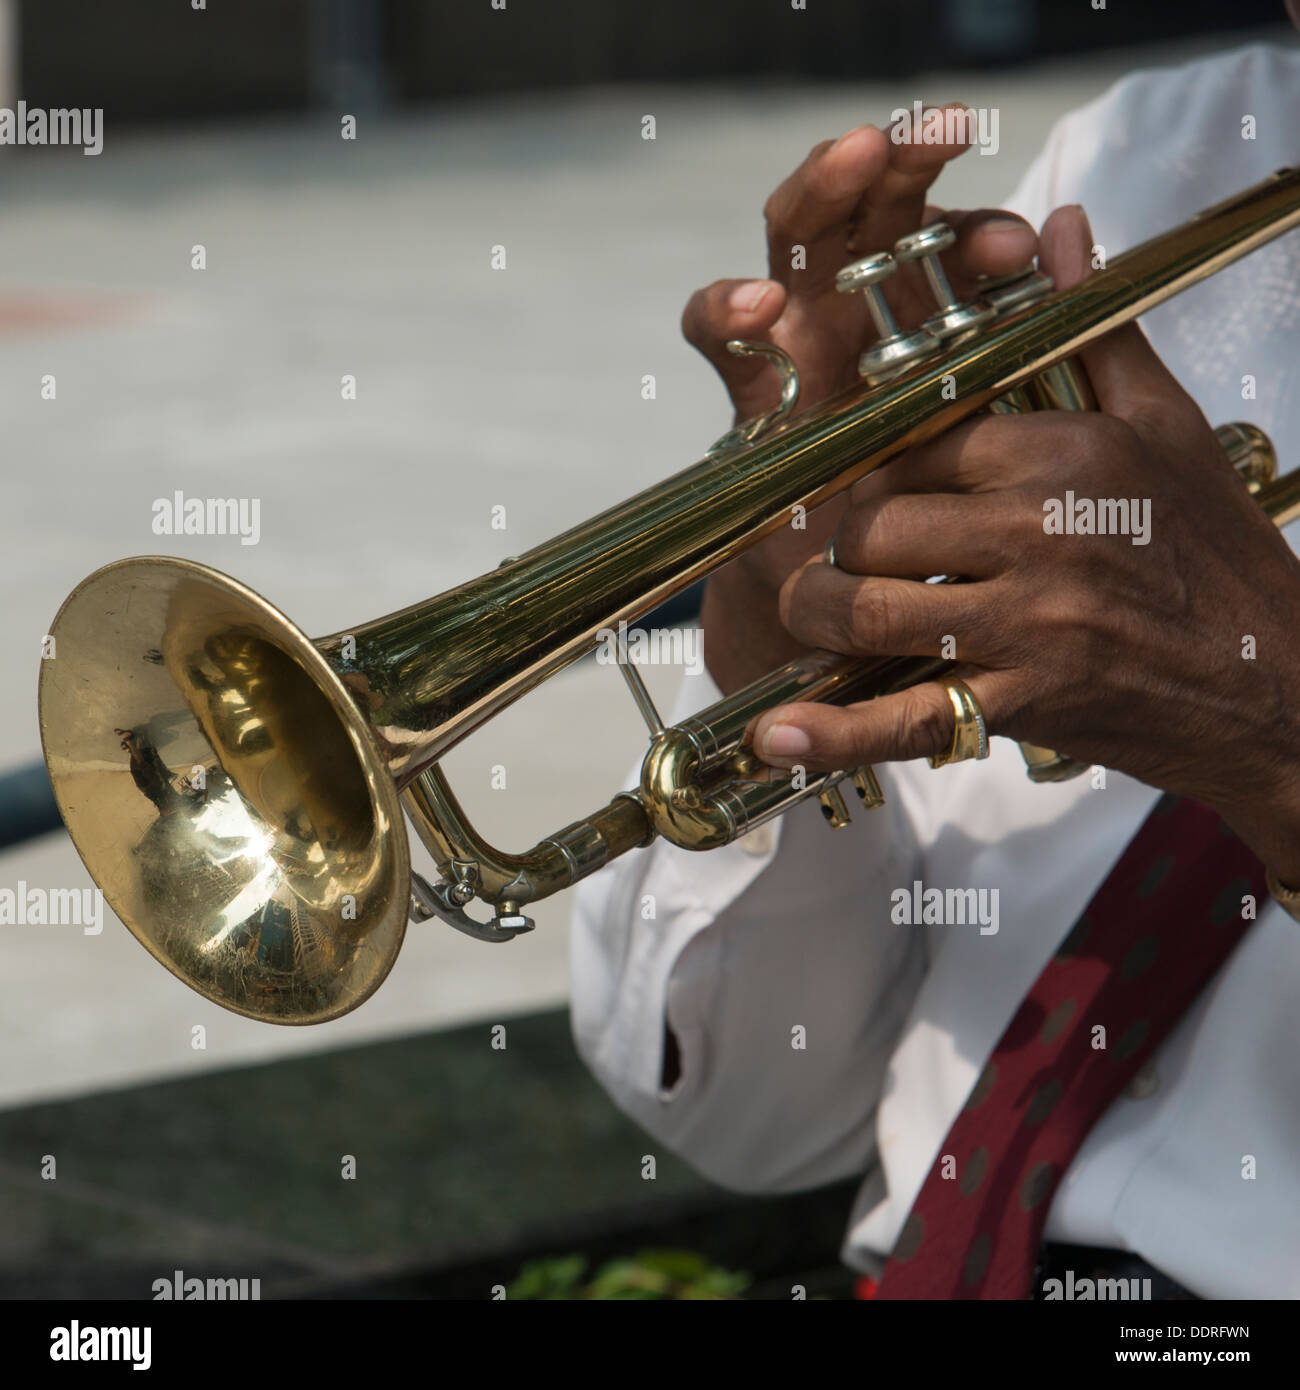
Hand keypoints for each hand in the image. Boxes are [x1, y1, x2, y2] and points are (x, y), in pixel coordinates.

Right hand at [682, 112, 1038, 690]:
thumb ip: (1036, 344)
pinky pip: (717, 335)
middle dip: (900, 163)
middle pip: (872, 217)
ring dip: (824, 190)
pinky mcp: (746, 401)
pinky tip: (760, 309)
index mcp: (931, 329)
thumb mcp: (1000, 446)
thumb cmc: (938, 538)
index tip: (1019, 253)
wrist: (856, 626)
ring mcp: (800, 354)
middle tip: (940, 129)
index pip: (949, 243)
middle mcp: (864, 327)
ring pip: (796, 242)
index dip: (978, 227)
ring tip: (859, 155)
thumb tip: (1072, 228)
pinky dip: (727, 310)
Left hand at [751, 205, 1299, 881]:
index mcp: (1067, 451)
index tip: (869, 485)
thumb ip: (1094, 325)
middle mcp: (1043, 531)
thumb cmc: (1214, 546)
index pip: (918, 441)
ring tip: (817, 613)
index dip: (876, 466)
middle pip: (878, 524)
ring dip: (822, 616)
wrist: (1279, 680)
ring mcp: (1032, 623)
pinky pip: (909, 717)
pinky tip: (778, 735)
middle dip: (843, 543)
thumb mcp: (1165, 423)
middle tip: (846, 556)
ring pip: (870, 609)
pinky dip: (838, 733)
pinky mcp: (1026, 704)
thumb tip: (1059, 223)